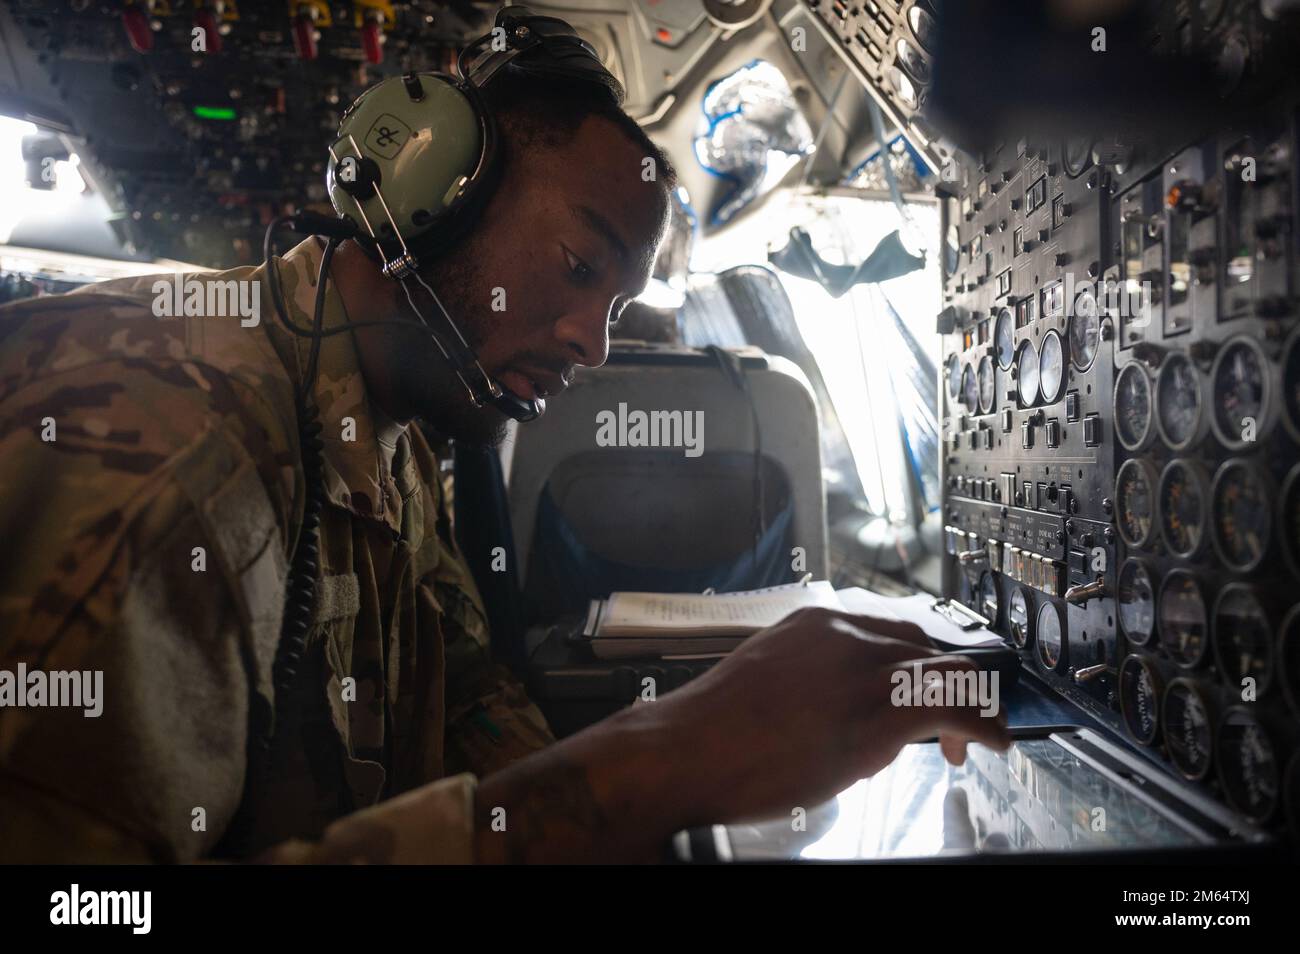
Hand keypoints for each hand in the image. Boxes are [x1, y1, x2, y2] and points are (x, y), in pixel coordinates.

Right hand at [475, 607, 1009, 861]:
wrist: (687, 751)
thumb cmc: (714, 733)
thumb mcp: (767, 684)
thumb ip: (812, 680)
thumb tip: (844, 709)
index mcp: (814, 623)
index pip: (889, 630)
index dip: (917, 662)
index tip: (924, 686)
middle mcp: (844, 632)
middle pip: (923, 646)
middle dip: (943, 683)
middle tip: (949, 723)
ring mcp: (864, 666)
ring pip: (946, 670)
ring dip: (968, 705)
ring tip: (975, 738)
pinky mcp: (881, 706)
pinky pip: (957, 704)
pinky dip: (984, 724)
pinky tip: (991, 745)